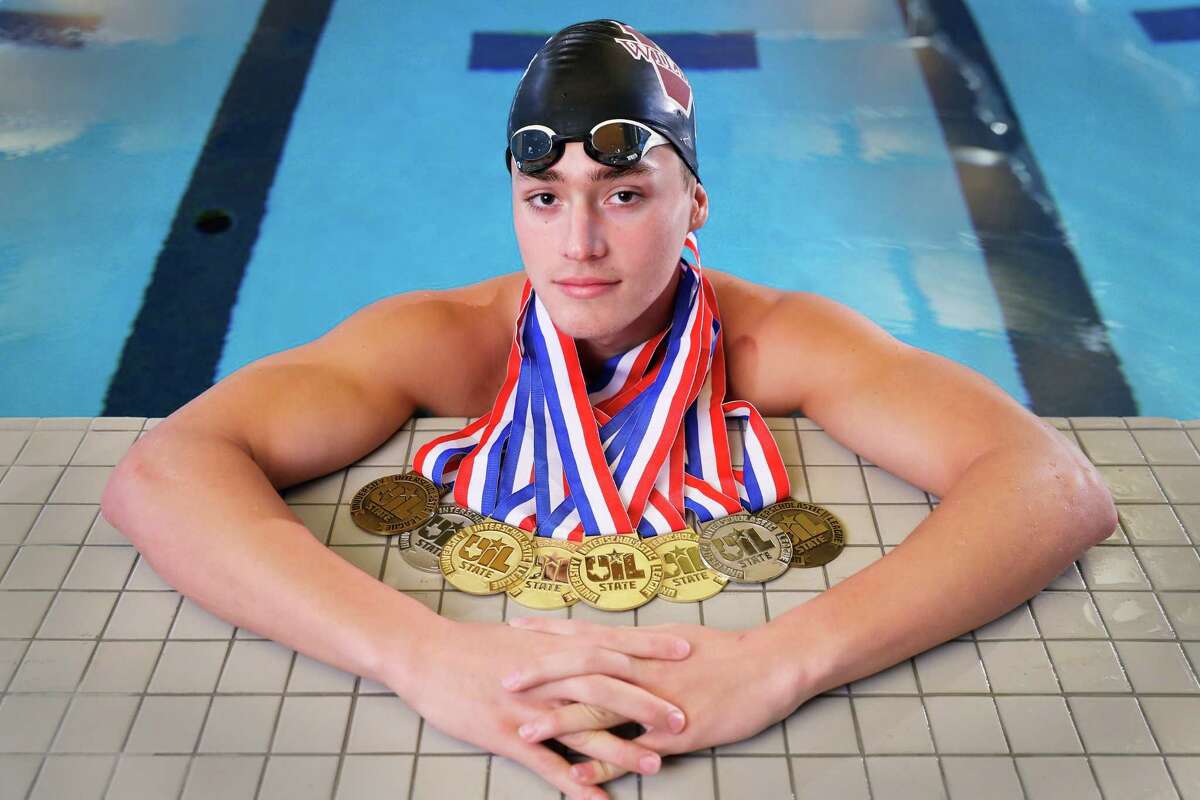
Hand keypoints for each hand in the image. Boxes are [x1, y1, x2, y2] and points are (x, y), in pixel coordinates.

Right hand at [381, 616, 693, 799]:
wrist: (426, 655)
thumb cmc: (474, 645)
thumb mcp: (522, 635)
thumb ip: (559, 639)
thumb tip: (590, 638)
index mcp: (553, 647)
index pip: (611, 644)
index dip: (650, 649)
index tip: (686, 653)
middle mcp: (547, 675)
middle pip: (607, 687)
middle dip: (647, 704)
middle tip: (683, 719)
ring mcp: (528, 707)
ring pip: (583, 728)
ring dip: (620, 749)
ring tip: (654, 765)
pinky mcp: (506, 735)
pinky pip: (546, 764)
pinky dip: (573, 782)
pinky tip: (597, 799)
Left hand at [501, 617, 805, 786]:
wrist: (768, 667)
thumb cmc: (722, 652)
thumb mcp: (672, 641)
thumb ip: (637, 646)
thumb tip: (607, 644)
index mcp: (640, 645)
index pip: (585, 634)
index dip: (549, 633)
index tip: (514, 630)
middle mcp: (641, 669)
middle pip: (582, 668)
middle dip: (541, 674)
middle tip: (502, 680)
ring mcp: (655, 701)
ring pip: (600, 710)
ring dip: (560, 722)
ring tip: (524, 731)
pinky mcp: (674, 732)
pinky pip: (632, 750)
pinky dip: (604, 762)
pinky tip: (577, 773)